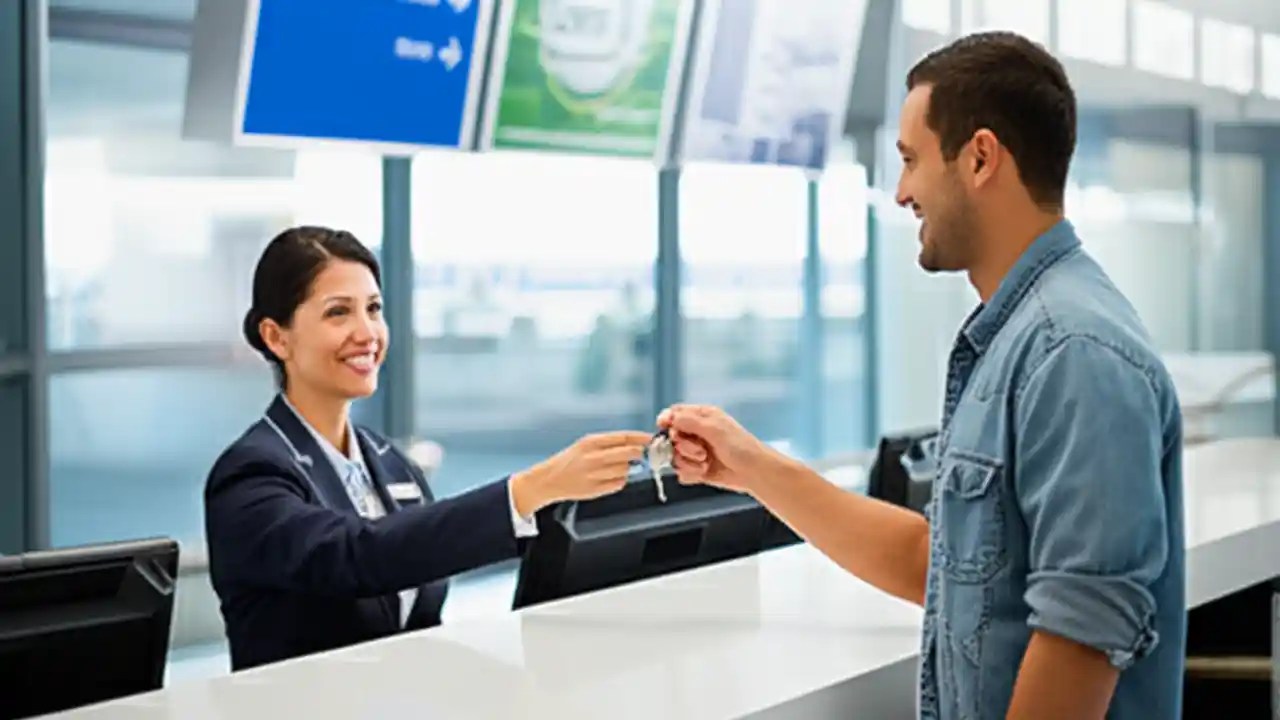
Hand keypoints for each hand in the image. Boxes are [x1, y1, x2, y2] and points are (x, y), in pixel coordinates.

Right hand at [511, 431, 648, 515]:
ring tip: (614, 467)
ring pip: (626, 469)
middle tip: (638, 454)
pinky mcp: (596, 490)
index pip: (623, 437)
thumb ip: (609, 444)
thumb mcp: (585, 444)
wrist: (549, 479)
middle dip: (637, 453)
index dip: (640, 438)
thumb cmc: (571, 460)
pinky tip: (609, 478)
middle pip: (629, 453)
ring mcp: (594, 475)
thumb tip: (636, 444)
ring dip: (627, 468)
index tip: (650, 438)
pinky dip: (620, 480)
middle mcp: (593, 457)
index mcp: (591, 442)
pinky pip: (619, 483)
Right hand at [656, 404, 778, 494]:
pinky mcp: (696, 469)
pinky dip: (691, 474)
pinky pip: (681, 472)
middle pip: (671, 437)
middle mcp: (696, 433)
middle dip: (684, 447)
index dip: (666, 421)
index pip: (674, 414)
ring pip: (674, 457)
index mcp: (701, 416)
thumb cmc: (740, 446)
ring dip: (688, 462)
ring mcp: (695, 452)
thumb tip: (667, 417)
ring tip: (705, 463)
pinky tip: (704, 472)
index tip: (664, 427)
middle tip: (701, 452)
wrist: (754, 472)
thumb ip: (689, 421)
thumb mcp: (714, 428)